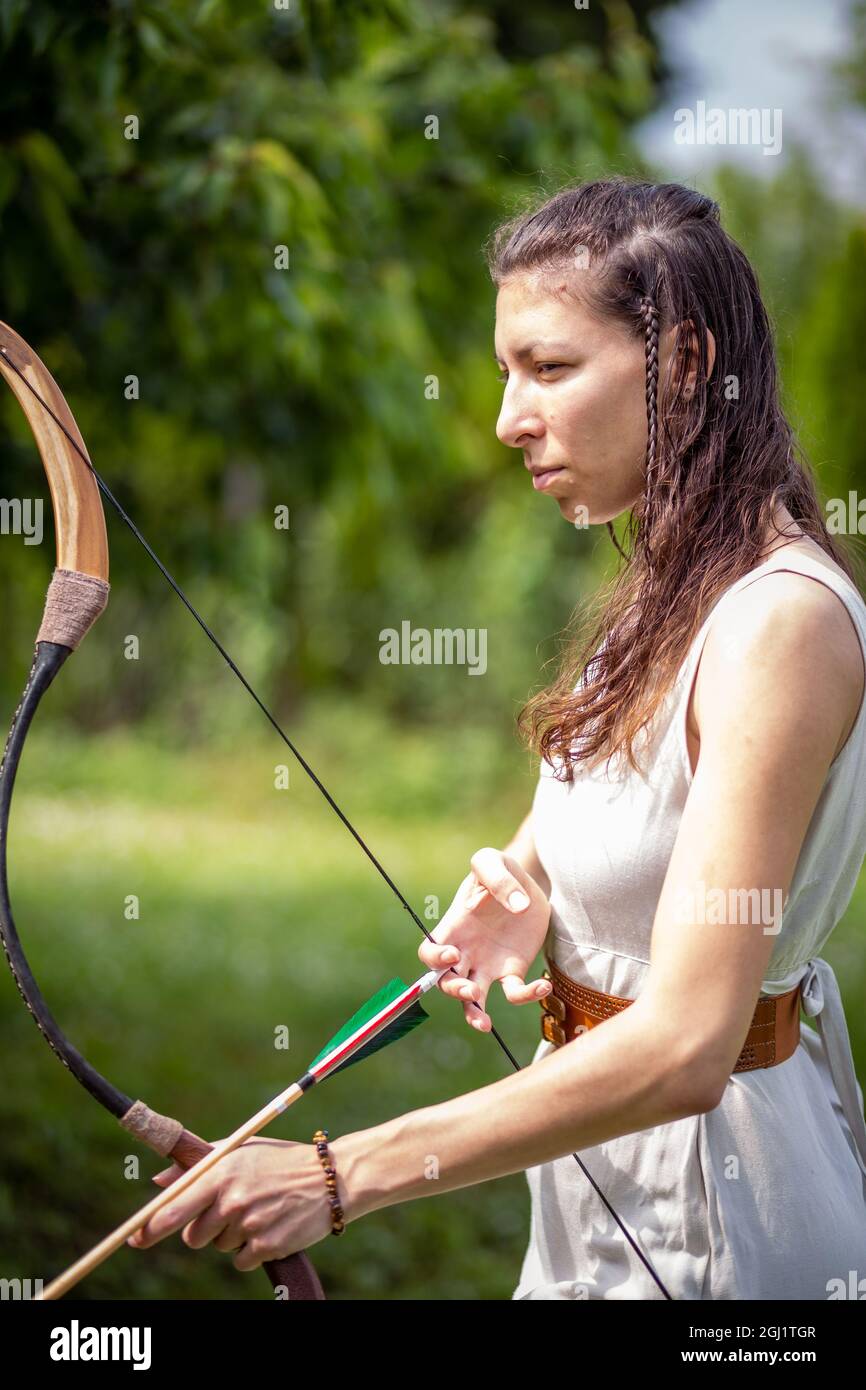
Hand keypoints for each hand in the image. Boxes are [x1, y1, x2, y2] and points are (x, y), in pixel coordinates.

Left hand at [126, 1137, 334, 1271]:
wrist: (329, 1179)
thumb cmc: (279, 1161)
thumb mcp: (240, 1152)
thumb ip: (198, 1167)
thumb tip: (159, 1182)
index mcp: (221, 1173)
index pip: (174, 1206)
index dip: (150, 1226)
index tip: (134, 1238)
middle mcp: (231, 1200)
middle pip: (193, 1235)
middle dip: (203, 1228)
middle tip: (228, 1211)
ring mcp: (249, 1224)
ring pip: (218, 1246)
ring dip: (231, 1235)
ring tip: (258, 1210)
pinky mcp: (266, 1246)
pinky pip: (241, 1260)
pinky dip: (250, 1250)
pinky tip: (269, 1226)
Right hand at [419, 847, 551, 1032]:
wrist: (529, 884)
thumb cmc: (501, 870)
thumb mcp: (494, 862)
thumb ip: (498, 878)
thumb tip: (516, 906)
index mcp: (453, 928)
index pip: (429, 951)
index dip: (434, 959)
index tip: (453, 955)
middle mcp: (466, 952)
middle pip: (445, 983)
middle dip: (454, 991)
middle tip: (472, 990)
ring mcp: (487, 965)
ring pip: (472, 1001)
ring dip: (473, 1015)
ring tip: (485, 1024)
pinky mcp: (512, 971)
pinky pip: (514, 992)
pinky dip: (527, 995)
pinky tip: (544, 985)